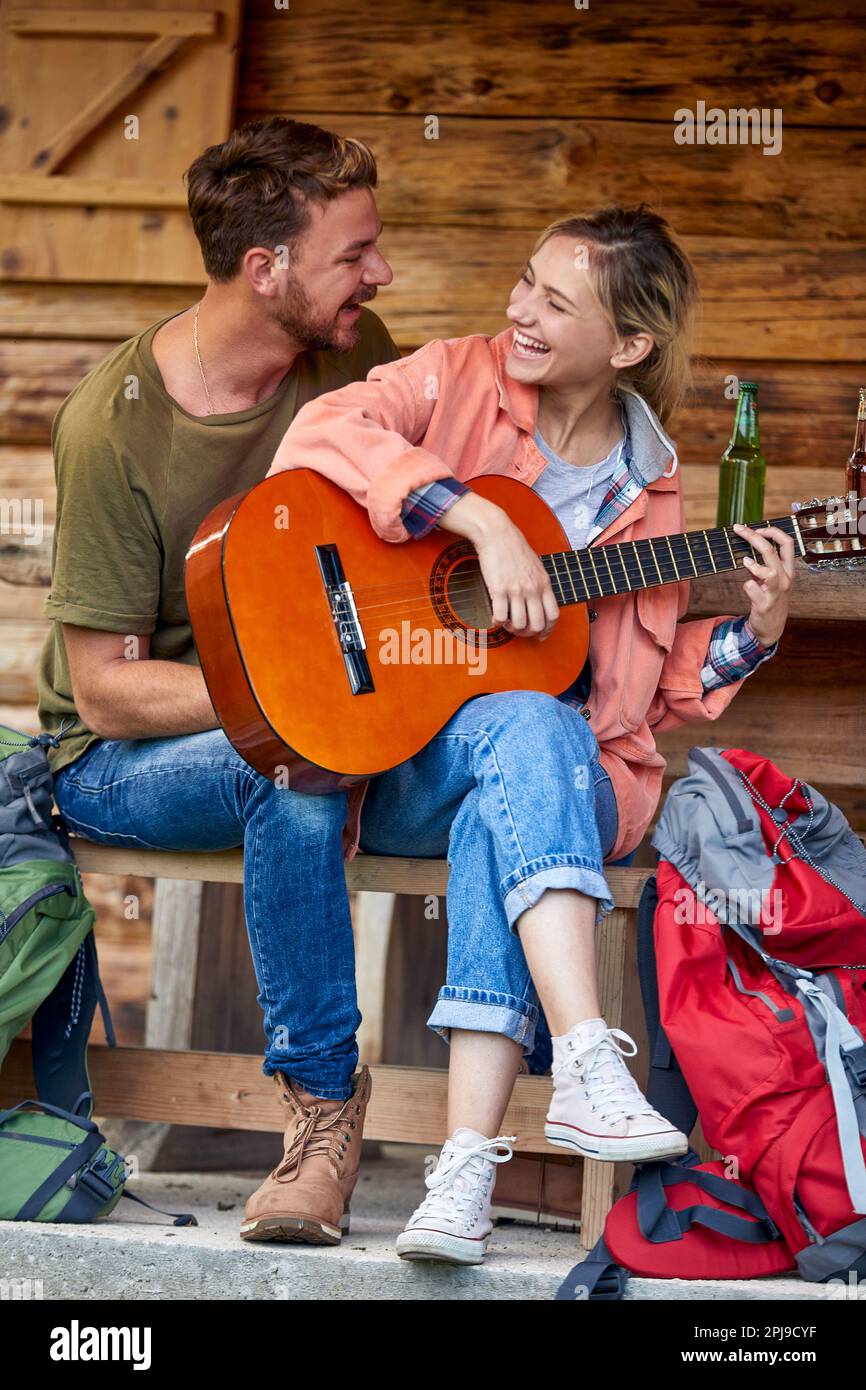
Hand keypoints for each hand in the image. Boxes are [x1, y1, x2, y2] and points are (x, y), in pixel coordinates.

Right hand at [439, 493, 558, 636]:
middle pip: (537, 624)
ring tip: (505, 622)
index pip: (553, 615)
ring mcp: (516, 590)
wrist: (497, 533)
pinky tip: (495, 616)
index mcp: (544, 583)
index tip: (541, 635)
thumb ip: (539, 583)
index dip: (548, 629)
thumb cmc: (514, 547)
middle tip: (519, 629)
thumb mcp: (536, 565)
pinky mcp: (498, 589)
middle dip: (527, 632)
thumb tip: (538, 601)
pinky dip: (498, 622)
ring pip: (519, 624)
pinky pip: (501, 616)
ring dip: (511, 628)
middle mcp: (532, 588)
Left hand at [732, 522, 795, 647]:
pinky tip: (747, 584)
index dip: (772, 531)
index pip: (787, 543)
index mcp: (788, 570)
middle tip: (738, 529)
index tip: (756, 528)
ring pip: (770, 573)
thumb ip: (763, 564)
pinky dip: (748, 585)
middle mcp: (784, 579)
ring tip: (744, 561)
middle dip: (754, 537)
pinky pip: (755, 591)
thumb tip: (749, 546)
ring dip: (755, 565)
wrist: (771, 627)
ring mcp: (775, 593)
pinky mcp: (764, 605)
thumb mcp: (771, 579)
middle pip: (772, 552)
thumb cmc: (770, 599)